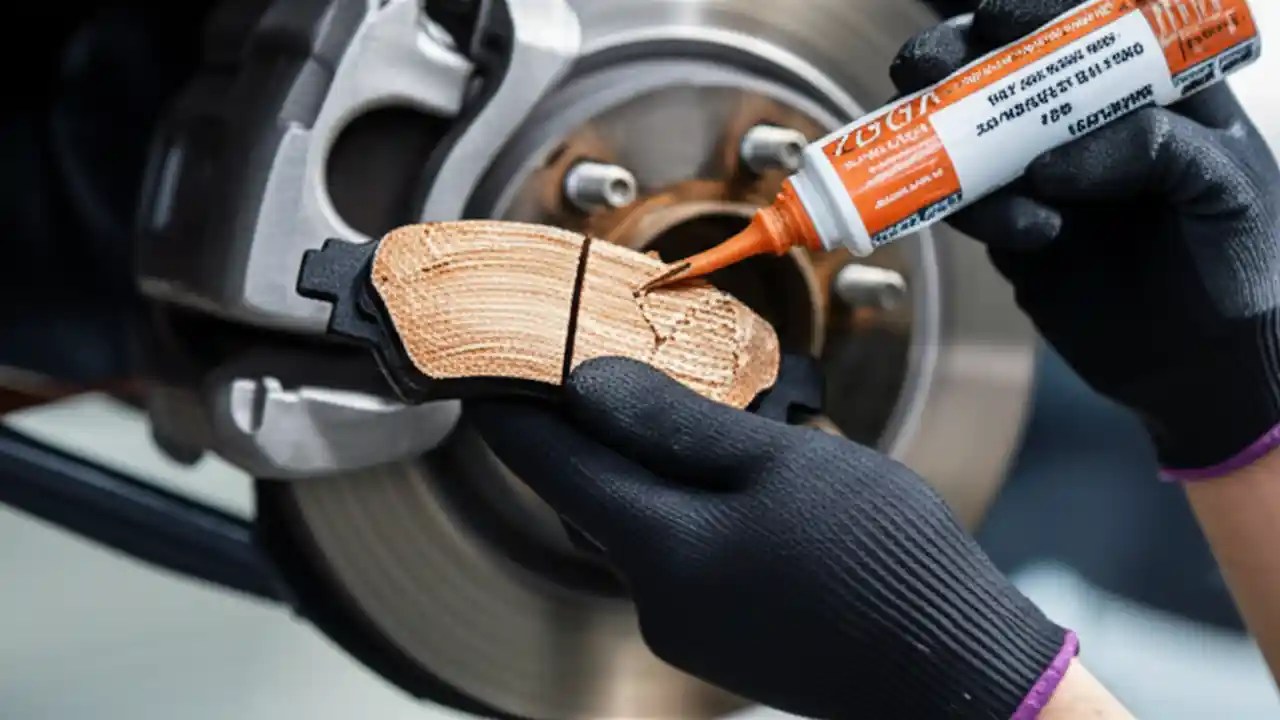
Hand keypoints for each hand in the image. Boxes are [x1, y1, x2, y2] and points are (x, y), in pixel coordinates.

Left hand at [473, 358, 1072, 718]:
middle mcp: (657, 598)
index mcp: (663, 549)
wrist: (951, 667)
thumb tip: (586, 386)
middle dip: (579, 432)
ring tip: (662, 408)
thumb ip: (676, 424)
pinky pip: (672, 556)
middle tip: (583, 363)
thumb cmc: (881, 560)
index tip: (483, 372)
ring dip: (634, 468)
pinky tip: (717, 476)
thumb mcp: (781, 464)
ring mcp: (686, 626)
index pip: (554, 467)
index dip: (513, 412)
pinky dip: (674, 508)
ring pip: (633, 525)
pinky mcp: (718, 636)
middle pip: (588, 497)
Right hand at [891, 0, 1279, 474]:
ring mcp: (1045, 181)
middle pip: (1004, 75)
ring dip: (964, 156)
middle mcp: (1087, 127)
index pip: (1084, 30)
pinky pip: (972, 210)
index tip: (995, 18)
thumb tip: (1049, 162)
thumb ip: (1152, 147)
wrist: (1208, 364)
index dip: (1033, 15)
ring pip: (972, 144)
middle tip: (921, 73)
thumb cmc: (1245, 262)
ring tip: (1023, 200)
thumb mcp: (1225, 186)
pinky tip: (1032, 235)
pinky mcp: (1016, 233)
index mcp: (1151, 91)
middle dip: (955, 67)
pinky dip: (983, 217)